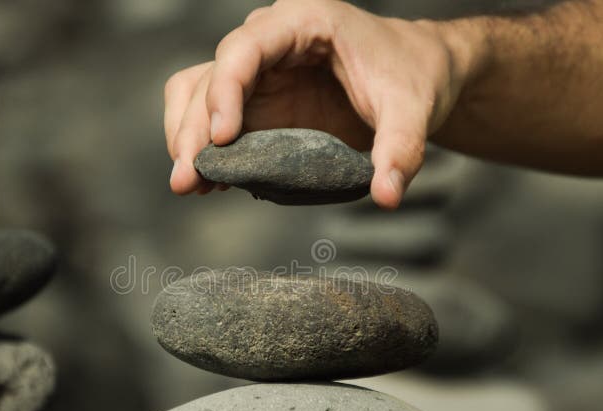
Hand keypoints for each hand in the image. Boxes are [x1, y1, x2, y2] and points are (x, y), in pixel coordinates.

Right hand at [164, 0, 473, 208]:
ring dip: (186, 136)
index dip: (225, 91)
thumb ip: (401, 150)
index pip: (244, 48)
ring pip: (197, 91)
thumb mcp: (413, 109)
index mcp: (304, 22)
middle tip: (188, 180)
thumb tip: (387, 197)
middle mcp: (271, 40)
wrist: (416, 73)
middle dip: (194, 129)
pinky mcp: (257, 101)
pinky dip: (201, 145)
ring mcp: (260, 72)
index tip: (223, 140)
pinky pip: (210, 114)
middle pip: (211, 76)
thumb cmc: (412, 77)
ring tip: (191, 184)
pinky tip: (208, 180)